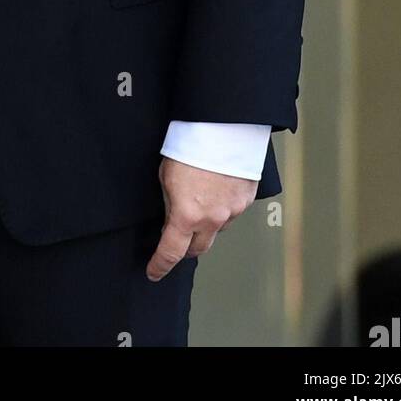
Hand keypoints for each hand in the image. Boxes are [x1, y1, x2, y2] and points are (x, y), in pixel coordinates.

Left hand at [145, 156, 258, 280]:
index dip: (160, 265)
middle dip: (186, 248)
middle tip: (177, 241)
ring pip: (217, 229)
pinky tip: (217, 189)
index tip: (154, 271)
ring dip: (207, 225)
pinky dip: (223, 207)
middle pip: (198, 249)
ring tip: (200, 201)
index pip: (171, 253)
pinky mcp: (246, 200)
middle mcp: (212, 219)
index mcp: (187, 216)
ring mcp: (232, 211)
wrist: (223, 128)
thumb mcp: (166, 177)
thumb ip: (170, 204)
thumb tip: (172, 219)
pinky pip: (232, 212)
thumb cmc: (191, 145)